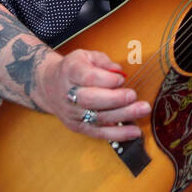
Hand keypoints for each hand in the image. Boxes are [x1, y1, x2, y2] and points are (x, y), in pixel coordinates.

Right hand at [34, 48, 148, 141]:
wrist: (49, 86)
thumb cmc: (73, 69)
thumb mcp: (86, 56)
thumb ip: (104, 62)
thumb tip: (119, 72)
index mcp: (70, 72)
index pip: (88, 78)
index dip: (107, 79)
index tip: (121, 79)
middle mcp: (68, 94)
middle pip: (91, 99)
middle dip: (116, 99)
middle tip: (133, 95)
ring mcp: (72, 113)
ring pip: (98, 118)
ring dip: (122, 115)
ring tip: (142, 110)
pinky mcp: (78, 127)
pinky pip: (99, 133)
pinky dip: (118, 134)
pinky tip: (135, 132)